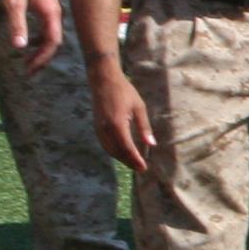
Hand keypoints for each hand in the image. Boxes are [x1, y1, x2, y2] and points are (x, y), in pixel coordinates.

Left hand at [0, 0, 61, 71]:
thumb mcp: (14, 2)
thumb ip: (18, 24)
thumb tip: (19, 48)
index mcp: (51, 13)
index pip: (53, 42)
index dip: (43, 57)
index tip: (30, 68)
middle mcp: (56, 14)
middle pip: (53, 43)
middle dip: (42, 58)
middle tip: (28, 72)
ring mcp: (52, 12)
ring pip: (50, 37)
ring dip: (40, 51)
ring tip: (27, 62)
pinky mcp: (46, 10)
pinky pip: (46, 30)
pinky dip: (38, 41)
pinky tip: (27, 44)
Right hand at [89, 57, 158, 174]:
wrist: (103, 81)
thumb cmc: (124, 91)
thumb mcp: (139, 107)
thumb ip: (144, 127)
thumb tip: (151, 144)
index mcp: (117, 124)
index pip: (127, 148)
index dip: (136, 160)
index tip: (144, 168)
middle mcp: (106, 129)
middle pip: (118, 152)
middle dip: (129, 162)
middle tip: (141, 169)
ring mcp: (99, 129)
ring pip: (110, 150)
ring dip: (121, 158)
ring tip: (133, 163)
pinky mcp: (96, 128)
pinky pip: (105, 145)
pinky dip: (114, 152)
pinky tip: (122, 153)